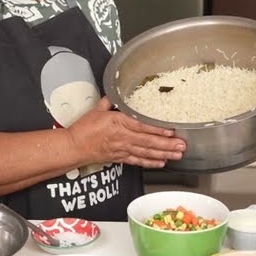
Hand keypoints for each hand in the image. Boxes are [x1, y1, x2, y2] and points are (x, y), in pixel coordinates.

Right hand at [64, 97, 185, 168]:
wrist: (74, 146)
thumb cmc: (83, 128)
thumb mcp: (96, 109)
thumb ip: (110, 101)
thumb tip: (118, 93)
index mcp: (117, 122)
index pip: (141, 126)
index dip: (157, 130)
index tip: (171, 131)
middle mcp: (121, 137)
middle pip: (148, 141)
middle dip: (167, 144)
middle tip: (182, 145)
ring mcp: (122, 149)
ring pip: (146, 152)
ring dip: (163, 154)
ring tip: (177, 154)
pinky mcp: (120, 158)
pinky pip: (138, 161)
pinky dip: (151, 163)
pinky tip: (162, 162)